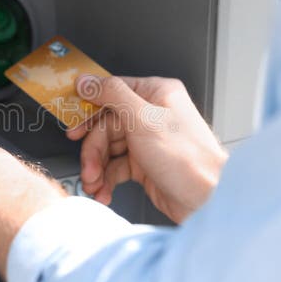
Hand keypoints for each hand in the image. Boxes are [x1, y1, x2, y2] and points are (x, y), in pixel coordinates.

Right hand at [67, 76, 227, 222]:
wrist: (206, 201)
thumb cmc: (188, 159)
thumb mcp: (143, 119)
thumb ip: (112, 95)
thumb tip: (86, 80)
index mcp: (156, 95)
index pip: (112, 93)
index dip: (89, 110)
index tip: (74, 125)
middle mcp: (152, 115)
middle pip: (105, 126)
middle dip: (93, 150)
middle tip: (88, 167)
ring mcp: (148, 141)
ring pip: (108, 149)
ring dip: (97, 169)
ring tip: (95, 184)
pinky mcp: (145, 165)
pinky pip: (115, 168)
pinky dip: (106, 180)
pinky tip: (104, 191)